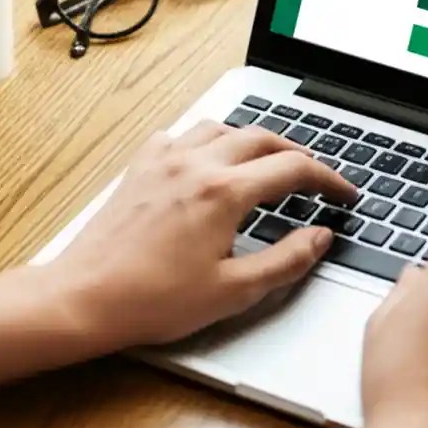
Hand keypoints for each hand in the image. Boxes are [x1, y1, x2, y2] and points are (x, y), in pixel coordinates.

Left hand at [50, 120, 356, 348]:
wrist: (84, 298)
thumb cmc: (151, 299)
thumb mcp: (234, 291)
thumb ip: (286, 260)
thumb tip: (319, 237)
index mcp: (224, 192)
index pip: (294, 170)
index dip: (329, 179)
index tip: (343, 192)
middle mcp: (195, 164)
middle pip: (263, 138)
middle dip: (297, 154)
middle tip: (315, 176)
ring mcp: (164, 161)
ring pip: (223, 127)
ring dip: (254, 140)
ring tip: (269, 161)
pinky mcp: (140, 168)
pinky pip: (181, 135)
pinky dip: (207, 140)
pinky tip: (208, 160)